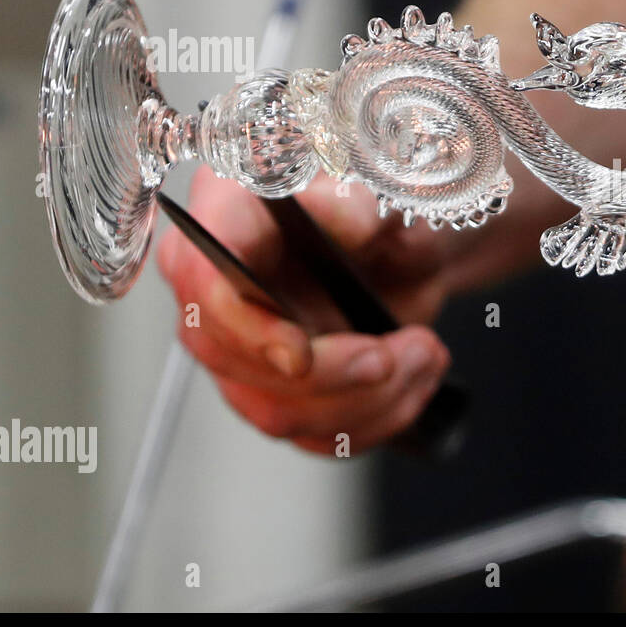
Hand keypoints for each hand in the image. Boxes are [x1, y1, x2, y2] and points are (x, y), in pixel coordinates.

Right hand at [157, 167, 454, 455]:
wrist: (417, 252)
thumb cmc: (388, 211)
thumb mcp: (385, 192)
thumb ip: (363, 203)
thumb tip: (351, 222)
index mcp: (227, 212)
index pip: (201, 280)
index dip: (246, 328)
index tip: (301, 355)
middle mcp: (216, 282)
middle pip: (231, 359)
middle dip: (330, 373)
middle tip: (397, 355)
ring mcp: (240, 345)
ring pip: (275, 409)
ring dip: (367, 399)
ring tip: (423, 356)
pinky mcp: (274, 390)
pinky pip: (311, 434)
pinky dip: (376, 419)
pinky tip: (414, 382)